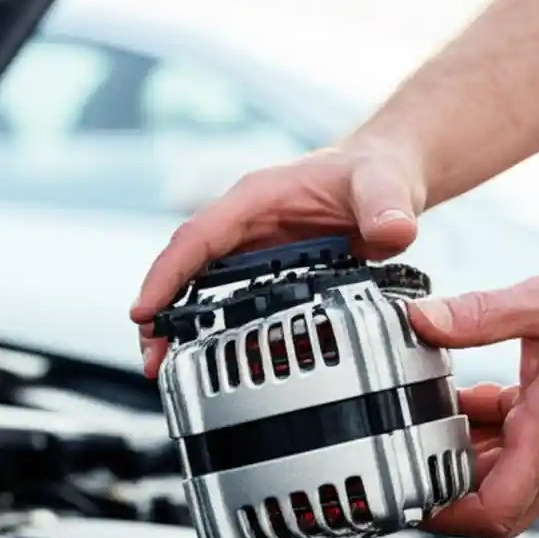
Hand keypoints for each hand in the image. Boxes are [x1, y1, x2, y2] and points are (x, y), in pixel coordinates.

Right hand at [130, 138, 427, 376]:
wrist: (387, 175)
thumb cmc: (375, 171)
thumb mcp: (383, 186)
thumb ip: (387, 208)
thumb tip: (394, 231)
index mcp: (258, 198)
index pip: (198, 236)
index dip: (167, 273)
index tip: (144, 310)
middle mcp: (244, 222)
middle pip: (185, 265)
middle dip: (160, 310)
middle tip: (150, 357)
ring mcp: (252, 246)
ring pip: (199, 284)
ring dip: (178, 323)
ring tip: (165, 366)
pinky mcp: (265, 267)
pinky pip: (227, 296)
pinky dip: (212, 326)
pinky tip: (209, 358)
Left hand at [410, 254, 538, 537]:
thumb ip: (476, 315)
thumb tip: (425, 320)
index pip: (497, 511)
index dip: (449, 518)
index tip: (414, 501)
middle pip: (498, 504)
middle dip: (450, 492)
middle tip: (410, 463)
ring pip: (508, 474)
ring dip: (467, 457)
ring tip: (433, 421)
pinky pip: (524, 447)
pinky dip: (491, 432)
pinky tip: (474, 398)